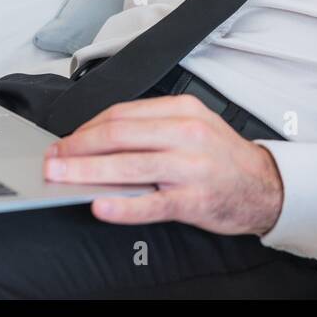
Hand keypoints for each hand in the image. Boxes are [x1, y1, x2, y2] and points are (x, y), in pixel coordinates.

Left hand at [43, 94, 284, 235]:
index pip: (122, 114)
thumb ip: (152, 128)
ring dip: (86, 172)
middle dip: (77, 147)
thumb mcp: (193, 127)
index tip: (65, 141)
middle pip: (119, 135)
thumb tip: (98, 141)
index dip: (86, 128)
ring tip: (61, 177)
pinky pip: (150, 203)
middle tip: (52, 159)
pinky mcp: (193, 199)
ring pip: (128, 166)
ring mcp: (190, 167)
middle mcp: (186, 134)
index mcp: (183, 110)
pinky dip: (122, 205)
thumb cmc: (222, 157)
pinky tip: (100, 204)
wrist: (264, 185)